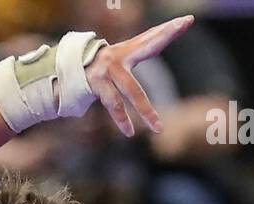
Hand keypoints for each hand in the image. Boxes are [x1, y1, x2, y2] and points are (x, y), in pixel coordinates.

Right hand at [86, 13, 194, 137]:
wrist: (65, 76)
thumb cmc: (96, 74)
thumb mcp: (116, 65)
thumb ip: (134, 57)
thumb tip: (156, 44)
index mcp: (126, 51)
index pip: (152, 38)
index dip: (169, 30)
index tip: (187, 21)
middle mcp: (119, 55)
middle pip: (149, 43)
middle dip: (167, 33)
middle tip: (184, 23)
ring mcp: (108, 69)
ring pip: (134, 92)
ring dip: (146, 112)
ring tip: (159, 129)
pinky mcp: (98, 83)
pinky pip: (114, 105)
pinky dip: (122, 120)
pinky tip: (130, 132)